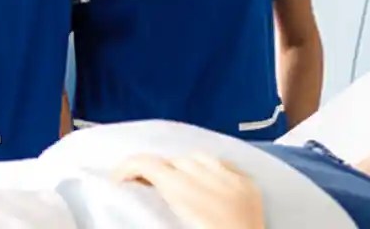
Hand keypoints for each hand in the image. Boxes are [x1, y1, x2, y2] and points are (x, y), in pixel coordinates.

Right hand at [112, 153, 263, 228]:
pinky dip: (211, 169)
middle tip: (141, 185)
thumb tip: (136, 194)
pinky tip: (206, 182)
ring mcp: (235, 183)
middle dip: (155, 170)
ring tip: (174, 183)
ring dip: (182, 166)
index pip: (152, 166)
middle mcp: (212, 184)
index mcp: (187, 198)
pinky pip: (225, 164)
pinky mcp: (250, 188)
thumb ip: (156, 213)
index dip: (129, 168)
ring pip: (199, 157)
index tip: (118, 179)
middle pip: (174, 161)